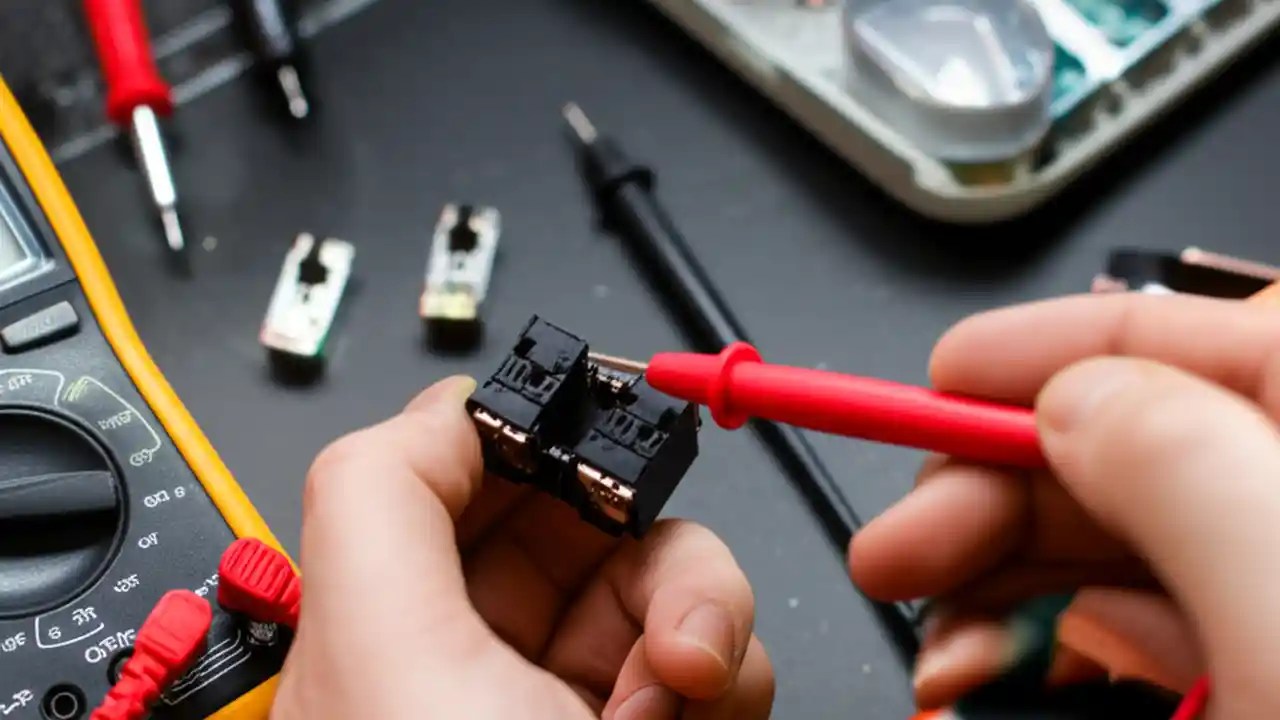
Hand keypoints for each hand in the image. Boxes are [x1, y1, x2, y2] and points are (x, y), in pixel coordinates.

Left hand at [270, 377, 773, 719]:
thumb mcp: (383, 658)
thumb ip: (380, 493)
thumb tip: (446, 399)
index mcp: (392, 632)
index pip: (465, 487)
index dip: (536, 454)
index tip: (597, 447)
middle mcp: (485, 666)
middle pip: (590, 523)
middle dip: (649, 542)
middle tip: (658, 603)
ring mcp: (577, 701)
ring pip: (677, 582)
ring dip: (704, 613)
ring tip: (676, 686)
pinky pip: (728, 651)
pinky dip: (736, 669)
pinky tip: (697, 712)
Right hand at [850, 294, 1279, 717]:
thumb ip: (1181, 468)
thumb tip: (1074, 399)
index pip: (1210, 338)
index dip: (1061, 344)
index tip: (944, 371)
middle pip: (1136, 453)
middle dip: (994, 497)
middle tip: (899, 550)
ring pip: (1119, 548)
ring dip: (1000, 583)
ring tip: (942, 647)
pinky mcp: (1259, 676)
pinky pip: (1142, 628)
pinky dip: (1053, 639)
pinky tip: (1006, 666)